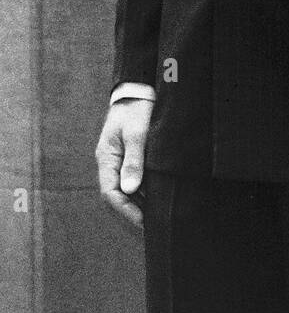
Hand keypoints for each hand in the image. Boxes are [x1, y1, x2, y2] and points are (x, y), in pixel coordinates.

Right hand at [96, 99, 152, 229]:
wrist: (139, 89)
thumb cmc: (137, 109)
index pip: (110, 193)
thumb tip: (129, 189)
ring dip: (140, 200)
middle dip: (134, 210)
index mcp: (107, 157)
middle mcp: (110, 161)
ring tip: (158, 213)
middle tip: (154, 223)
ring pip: (127, 187)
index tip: (144, 222)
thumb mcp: (137, 134)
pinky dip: (144, 188)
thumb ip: (134, 161)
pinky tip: (158, 195)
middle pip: (118, 194)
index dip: (127, 210)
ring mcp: (120, 158)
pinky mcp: (131, 154)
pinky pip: (134, 177)